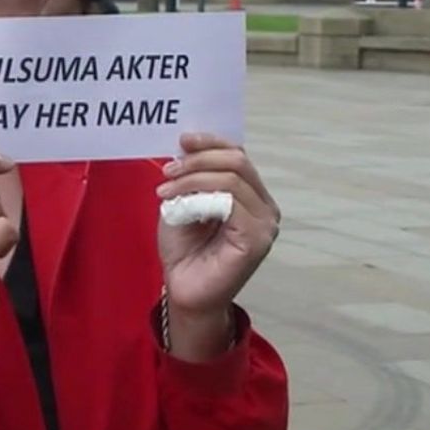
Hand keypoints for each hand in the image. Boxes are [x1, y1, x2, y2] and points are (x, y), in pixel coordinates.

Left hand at [155, 133, 280, 356]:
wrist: (183, 289)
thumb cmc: (184, 249)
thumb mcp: (183, 202)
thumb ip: (191, 177)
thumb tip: (185, 148)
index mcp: (251, 195)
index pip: (238, 155)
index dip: (211, 142)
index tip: (182, 140)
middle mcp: (264, 207)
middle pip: (237, 161)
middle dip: (198, 159)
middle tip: (168, 170)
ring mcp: (265, 223)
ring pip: (232, 179)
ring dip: (193, 179)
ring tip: (165, 191)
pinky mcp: (256, 239)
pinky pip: (230, 202)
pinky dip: (200, 198)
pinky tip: (178, 207)